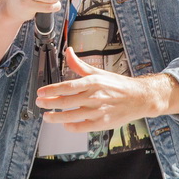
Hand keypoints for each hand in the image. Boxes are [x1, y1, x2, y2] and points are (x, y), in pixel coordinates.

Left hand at [36, 48, 177, 131]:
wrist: (139, 98)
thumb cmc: (118, 85)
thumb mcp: (99, 72)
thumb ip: (80, 65)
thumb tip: (68, 51)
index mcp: (93, 82)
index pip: (67, 86)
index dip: (51, 90)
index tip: (40, 92)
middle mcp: (94, 96)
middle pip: (66, 102)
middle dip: (49, 103)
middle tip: (39, 103)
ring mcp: (98, 111)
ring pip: (71, 116)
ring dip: (56, 117)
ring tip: (46, 117)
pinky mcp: (102, 123)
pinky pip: (81, 127)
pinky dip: (71, 126)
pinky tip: (64, 124)